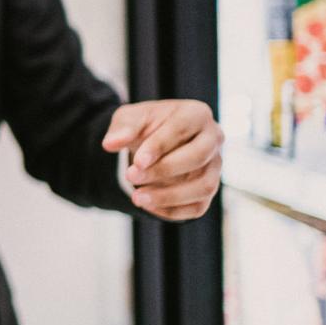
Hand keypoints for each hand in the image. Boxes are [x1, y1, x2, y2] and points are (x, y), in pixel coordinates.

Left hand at [102, 99, 222, 221]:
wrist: (153, 142)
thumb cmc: (144, 127)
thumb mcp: (129, 119)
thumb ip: (122, 129)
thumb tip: (110, 144)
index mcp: (196, 114)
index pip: (181, 129)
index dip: (159, 146)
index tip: (136, 162)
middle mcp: (213, 139)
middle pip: (198, 157)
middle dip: (163, 170)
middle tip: (130, 176)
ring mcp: (215, 166)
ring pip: (204, 186)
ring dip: (169, 196)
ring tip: (137, 198)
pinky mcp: (209, 189)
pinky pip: (198, 206)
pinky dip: (173, 210)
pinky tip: (148, 205)